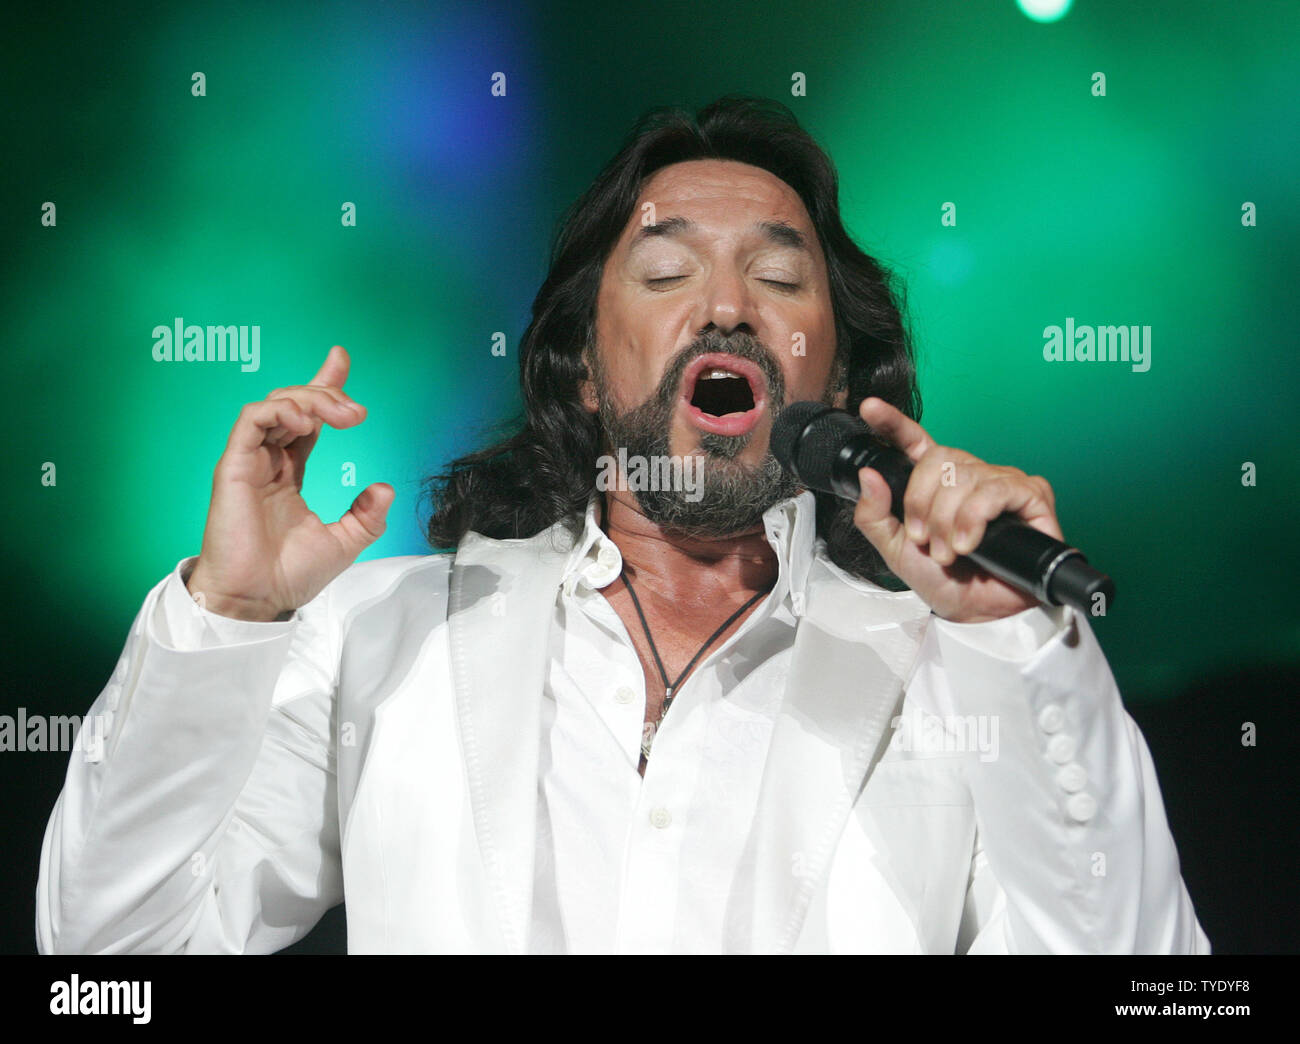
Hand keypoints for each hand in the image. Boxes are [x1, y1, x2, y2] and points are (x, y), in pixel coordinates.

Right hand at [185, 345, 394, 620]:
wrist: (259, 599)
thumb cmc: (289, 575)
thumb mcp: (345, 542)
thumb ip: (366, 515)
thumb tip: (385, 488)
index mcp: (290, 473)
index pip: (308, 419)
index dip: (324, 387)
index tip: (341, 360)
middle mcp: (269, 461)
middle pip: (294, 404)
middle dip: (327, 394)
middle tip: (357, 411)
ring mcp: (249, 461)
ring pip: (274, 405)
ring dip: (310, 400)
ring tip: (341, 416)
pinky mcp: (233, 466)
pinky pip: (251, 420)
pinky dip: (279, 412)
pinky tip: (307, 423)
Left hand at [850, 397, 1063, 623]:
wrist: (977, 613)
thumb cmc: (945, 581)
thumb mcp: (896, 550)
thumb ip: (875, 515)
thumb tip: (868, 476)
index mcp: (936, 483)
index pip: (915, 442)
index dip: (893, 423)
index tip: (869, 409)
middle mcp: (970, 476)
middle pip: (939, 460)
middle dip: (924, 504)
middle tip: (926, 538)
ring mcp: (1001, 482)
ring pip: (965, 477)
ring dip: (948, 521)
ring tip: (950, 551)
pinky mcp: (1031, 496)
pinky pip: (996, 490)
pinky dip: (975, 518)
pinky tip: (970, 542)